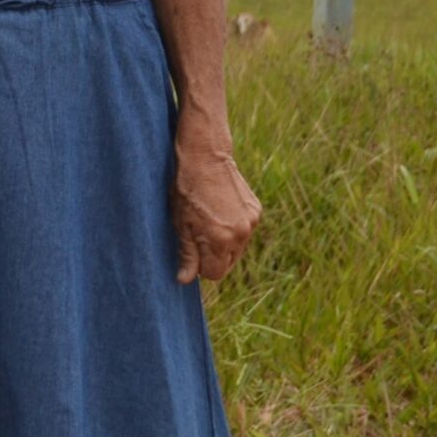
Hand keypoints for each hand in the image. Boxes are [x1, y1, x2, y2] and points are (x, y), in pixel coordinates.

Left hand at [170, 142, 260, 284]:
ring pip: (237, 249)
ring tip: (209, 220)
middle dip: (213, 257)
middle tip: (198, 234)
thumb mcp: (180, 223)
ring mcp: (251, 222)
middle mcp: (240, 235)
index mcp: (220, 240)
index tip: (192, 251)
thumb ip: (187, 254)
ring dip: (225, 243)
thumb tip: (185, 280)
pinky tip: (221, 210)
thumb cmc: (187, 189)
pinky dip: (234, 227)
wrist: (205, 156)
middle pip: (227, 264)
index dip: (200, 267)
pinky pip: (244, 231)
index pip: (214, 274)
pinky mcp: (256, 210)